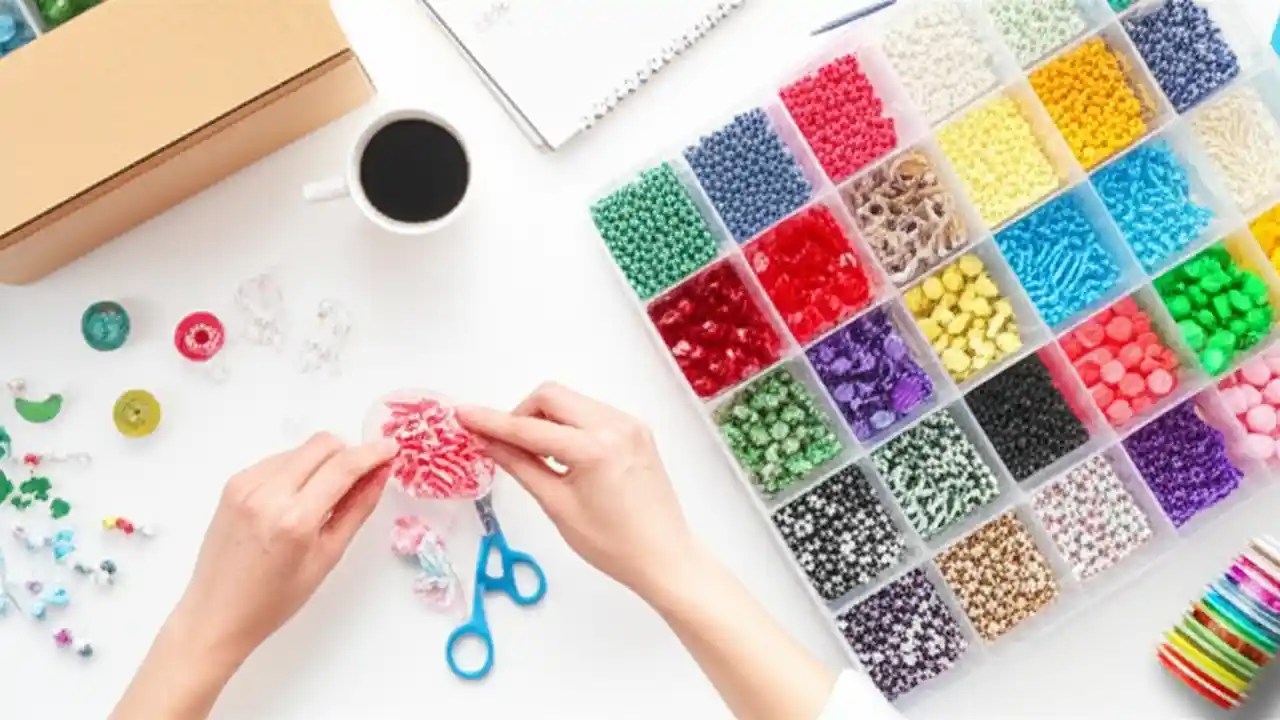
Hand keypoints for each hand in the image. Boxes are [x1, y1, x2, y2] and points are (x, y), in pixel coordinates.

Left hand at [115, 433, 396, 718]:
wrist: (216, 614)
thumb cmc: (275, 599)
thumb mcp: (327, 557)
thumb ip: (357, 509)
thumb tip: (380, 474)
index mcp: (294, 520)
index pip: (343, 467)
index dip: (372, 452)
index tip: (391, 448)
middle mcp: (266, 494)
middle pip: (322, 444)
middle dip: (348, 452)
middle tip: (360, 476)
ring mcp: (245, 485)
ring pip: (300, 449)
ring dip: (321, 462)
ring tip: (323, 497)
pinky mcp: (233, 483)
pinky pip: (277, 460)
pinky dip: (296, 470)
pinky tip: (296, 499)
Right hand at [458, 383, 698, 601]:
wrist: (665, 556)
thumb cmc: (613, 544)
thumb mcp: (558, 506)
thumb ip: (521, 466)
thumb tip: (488, 442)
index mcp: (594, 448)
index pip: (529, 427)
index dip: (492, 421)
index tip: (464, 414)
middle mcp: (615, 425)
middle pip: (552, 396)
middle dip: (522, 413)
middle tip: (507, 444)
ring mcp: (630, 424)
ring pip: (572, 401)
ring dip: (547, 418)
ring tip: (539, 455)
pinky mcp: (637, 430)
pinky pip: (592, 412)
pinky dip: (570, 424)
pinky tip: (565, 455)